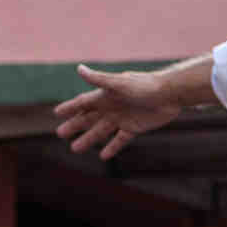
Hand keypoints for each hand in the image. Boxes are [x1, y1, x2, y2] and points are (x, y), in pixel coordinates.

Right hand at [53, 64, 185, 159]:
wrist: (169, 94)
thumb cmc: (144, 86)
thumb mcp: (120, 83)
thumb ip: (99, 79)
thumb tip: (79, 69)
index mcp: (105, 95)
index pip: (83, 102)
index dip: (70, 107)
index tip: (56, 113)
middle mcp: (111, 107)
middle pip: (89, 118)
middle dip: (75, 126)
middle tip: (60, 134)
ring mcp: (122, 118)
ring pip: (101, 131)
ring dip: (88, 139)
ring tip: (75, 148)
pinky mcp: (134, 128)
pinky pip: (120, 140)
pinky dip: (112, 148)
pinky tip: (103, 156)